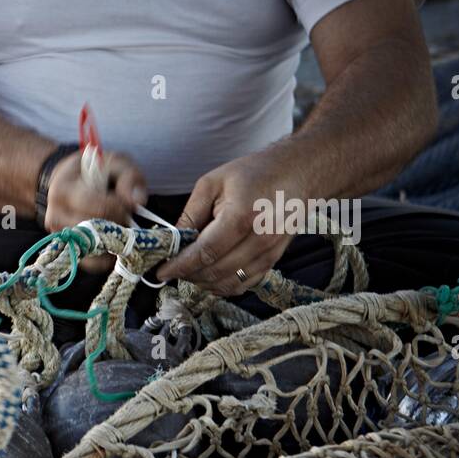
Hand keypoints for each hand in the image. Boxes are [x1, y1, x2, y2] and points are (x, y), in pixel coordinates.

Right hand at [44, 150, 146, 273]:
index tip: (127, 205)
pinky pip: (93, 264)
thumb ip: (129, 177)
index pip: (99, 209)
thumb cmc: (94, 173)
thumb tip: (137, 202)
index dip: (122, 209)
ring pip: (96, 250)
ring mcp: (60, 238)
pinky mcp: (67, 252)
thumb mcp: (115, 163)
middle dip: (119, 226)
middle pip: (98, 232)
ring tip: (119, 228)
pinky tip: (115, 243)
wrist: (66, 183)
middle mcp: (55, 217)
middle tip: (125, 217)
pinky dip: (109, 257)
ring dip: (115, 242)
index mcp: (64, 191)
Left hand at [156, 150, 300, 295]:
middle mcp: (260, 239)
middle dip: (188, 275)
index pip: (204, 253)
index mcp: (242, 216)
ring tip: (189, 270)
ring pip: (229, 283)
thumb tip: (171, 242)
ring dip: (203, 282)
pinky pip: (244, 285)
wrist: (298, 172)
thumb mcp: (212, 183)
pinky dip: (223, 286)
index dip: (179, 266)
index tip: (160, 272)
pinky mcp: (275, 260)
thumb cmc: (253, 173)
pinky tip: (210, 275)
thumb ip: (190, 214)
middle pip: (215, 272)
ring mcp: (271, 252)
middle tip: (172, 268)